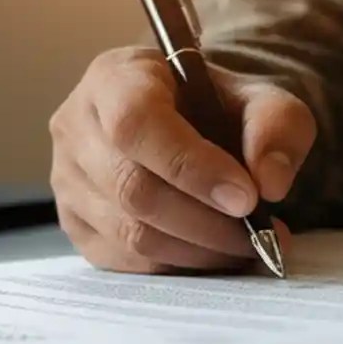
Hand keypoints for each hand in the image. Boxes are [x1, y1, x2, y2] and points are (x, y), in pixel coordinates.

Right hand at [48, 47, 315, 273]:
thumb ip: (275, 126)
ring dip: (199, 250)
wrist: (180, 123)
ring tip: (247, 246)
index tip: (247, 198)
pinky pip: (125, 260)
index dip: (191, 167)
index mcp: (114, 78)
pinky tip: (213, 254)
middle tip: (261, 234)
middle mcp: (76, 126)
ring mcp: (66, 180)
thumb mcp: (257, 97)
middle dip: (207, 222)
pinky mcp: (74, 224)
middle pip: (133, 189)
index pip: (136, 124)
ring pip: (131, 233)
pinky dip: (178, 266)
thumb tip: (270, 183)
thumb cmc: (212, 106)